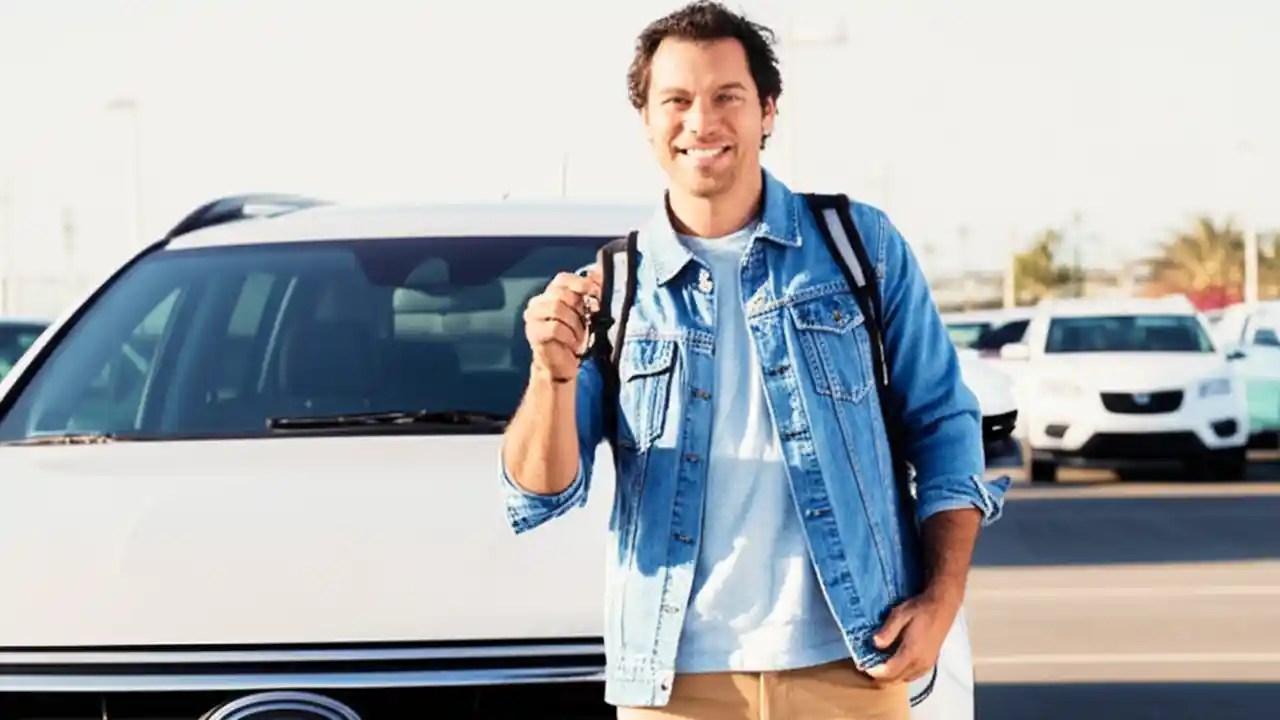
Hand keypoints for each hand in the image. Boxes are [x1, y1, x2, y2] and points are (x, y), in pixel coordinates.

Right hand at [523, 267, 602, 381]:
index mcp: (551, 294)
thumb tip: (599, 274)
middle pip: (562, 294)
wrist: (561, 366)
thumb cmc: (574, 338)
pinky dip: (568, 336)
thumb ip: (590, 293)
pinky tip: (572, 344)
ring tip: (579, 337)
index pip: (562, 279)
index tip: (596, 293)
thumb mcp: (586, 314)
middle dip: (579, 309)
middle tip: (587, 322)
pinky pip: (555, 327)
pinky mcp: (534, 333)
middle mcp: (538, 302)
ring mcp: (533, 317)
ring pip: (557, 308)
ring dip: (574, 324)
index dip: (580, 283)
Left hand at [864, 590, 960, 684]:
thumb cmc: (920, 609)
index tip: (863, 666)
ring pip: (904, 680)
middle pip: (896, 680)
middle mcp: (920, 664)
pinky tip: (894, 665)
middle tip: (867, 667)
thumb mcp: (900, 614)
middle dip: (880, 677)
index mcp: (912, 653)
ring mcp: (927, 665)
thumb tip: (875, 644)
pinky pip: (912, 676)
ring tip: (878, 666)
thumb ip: (888, 631)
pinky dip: (900, 675)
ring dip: (890, 677)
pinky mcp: (930, 664)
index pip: (890, 672)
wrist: (942, 607)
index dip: (875, 673)